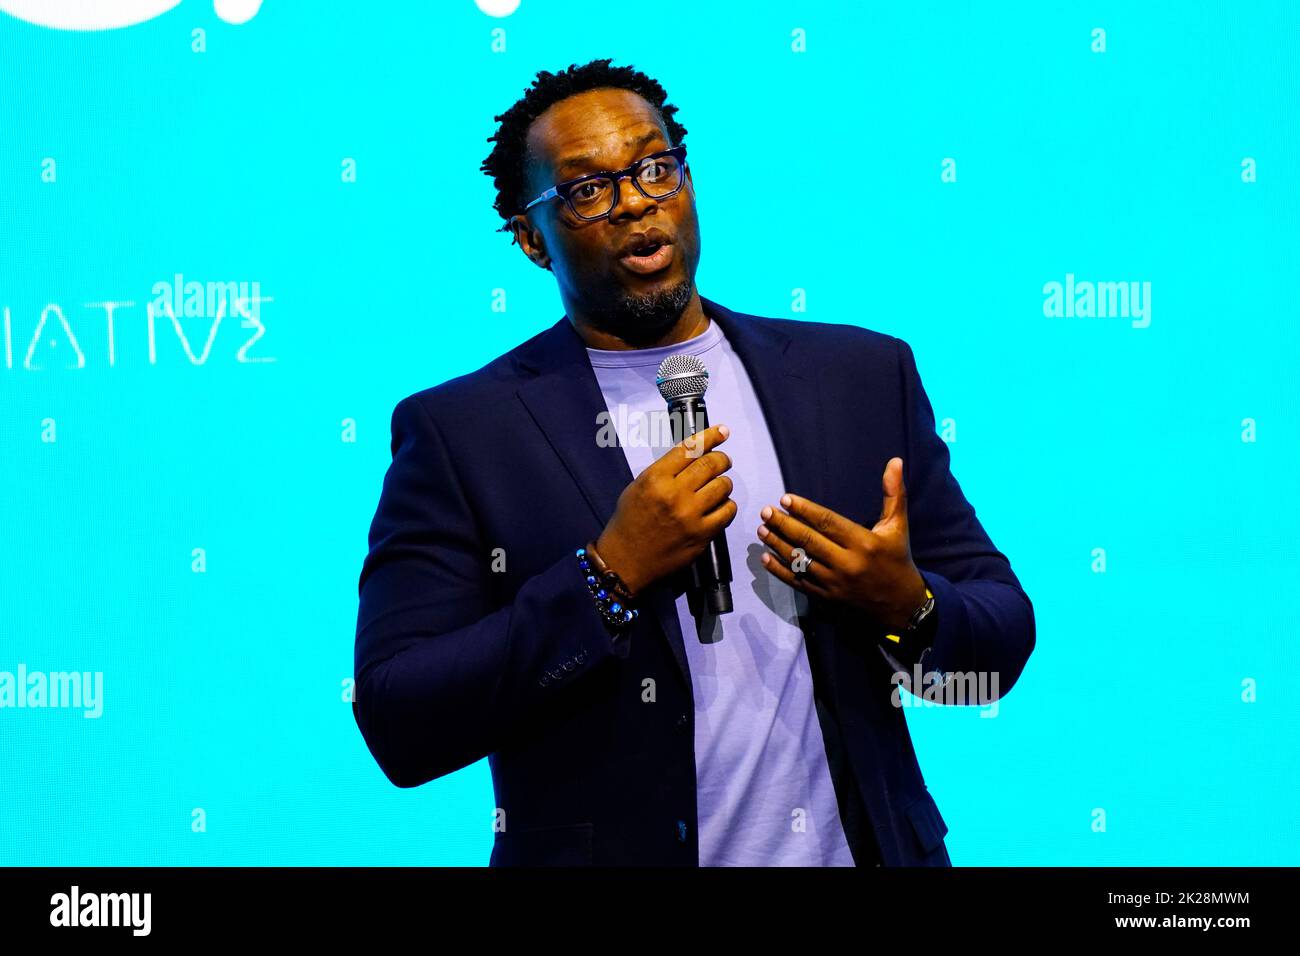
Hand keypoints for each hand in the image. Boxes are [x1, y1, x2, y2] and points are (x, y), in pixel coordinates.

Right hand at [595, 423, 737, 595]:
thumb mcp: (639, 486)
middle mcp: (674, 494)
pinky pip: (727, 511)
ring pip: (723, 486)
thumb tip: (695, 455)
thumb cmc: (629, 520)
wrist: (624, 560)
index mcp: (655, 478)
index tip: (723, 431)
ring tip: (718, 486)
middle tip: (723, 461)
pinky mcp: (701, 535)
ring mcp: (690, 515)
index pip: (690, 448)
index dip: (711, 436)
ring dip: (724, 482)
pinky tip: (720, 506)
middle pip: (711, 464)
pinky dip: (727, 505)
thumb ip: (666, 470)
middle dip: (722, 459)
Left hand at [755, 456, 927, 631]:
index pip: (828, 522)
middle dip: (784, 525)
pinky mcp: (827, 598)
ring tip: (762, 530)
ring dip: (778, 545)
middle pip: (809, 540)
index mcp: (864, 543)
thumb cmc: (897, 559)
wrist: (901, 604)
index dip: (805, 510)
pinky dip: (780, 571)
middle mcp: (847, 563)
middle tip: (766, 512)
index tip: (785, 499)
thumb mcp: (898, 526)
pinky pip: (799, 582)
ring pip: (800, 561)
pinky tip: (766, 558)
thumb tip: (895, 461)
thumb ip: (894, 494)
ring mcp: (835, 583)